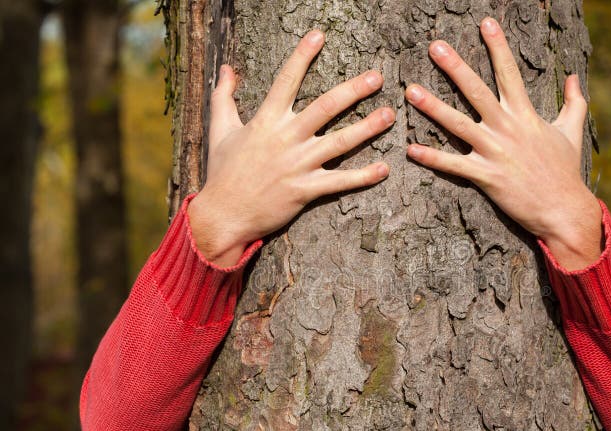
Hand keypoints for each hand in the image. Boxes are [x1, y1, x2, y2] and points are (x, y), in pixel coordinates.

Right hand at [189, 29, 395, 266]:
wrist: (224, 214)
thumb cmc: (223, 172)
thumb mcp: (220, 130)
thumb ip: (224, 97)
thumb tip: (227, 69)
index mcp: (266, 120)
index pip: (287, 80)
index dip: (302, 56)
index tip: (319, 36)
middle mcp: (286, 138)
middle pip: (326, 107)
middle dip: (353, 90)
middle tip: (377, 78)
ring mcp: (298, 165)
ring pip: (340, 142)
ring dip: (368, 128)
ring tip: (389, 115)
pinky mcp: (305, 190)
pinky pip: (340, 181)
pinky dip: (363, 176)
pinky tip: (384, 169)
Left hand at [404, 17, 601, 269]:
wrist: (564, 210)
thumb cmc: (566, 172)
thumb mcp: (572, 132)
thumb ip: (573, 102)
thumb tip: (573, 77)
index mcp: (526, 115)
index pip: (509, 73)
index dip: (498, 46)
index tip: (485, 23)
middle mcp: (508, 129)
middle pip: (477, 92)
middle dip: (456, 67)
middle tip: (435, 46)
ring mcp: (495, 153)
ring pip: (459, 125)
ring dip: (434, 108)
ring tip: (411, 91)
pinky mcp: (487, 177)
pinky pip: (454, 166)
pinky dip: (432, 158)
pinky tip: (411, 149)